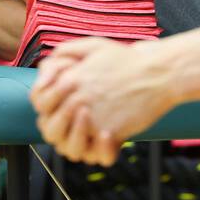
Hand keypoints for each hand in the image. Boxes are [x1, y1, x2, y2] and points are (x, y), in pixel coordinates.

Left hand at [30, 38, 176, 165]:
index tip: (60, 112)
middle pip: (51, 128)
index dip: (47, 111)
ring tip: (89, 136)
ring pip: (68, 145)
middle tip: (73, 128)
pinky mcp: (110, 131)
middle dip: (60, 130)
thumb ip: (67, 51)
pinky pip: (95, 153)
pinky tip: (108, 139)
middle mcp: (76, 99)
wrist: (158, 73)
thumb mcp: (94, 46)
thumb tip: (47, 65)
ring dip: (76, 143)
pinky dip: (100, 151)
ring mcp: (92, 118)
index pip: (40, 104)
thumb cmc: (128, 60)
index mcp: (69, 80)